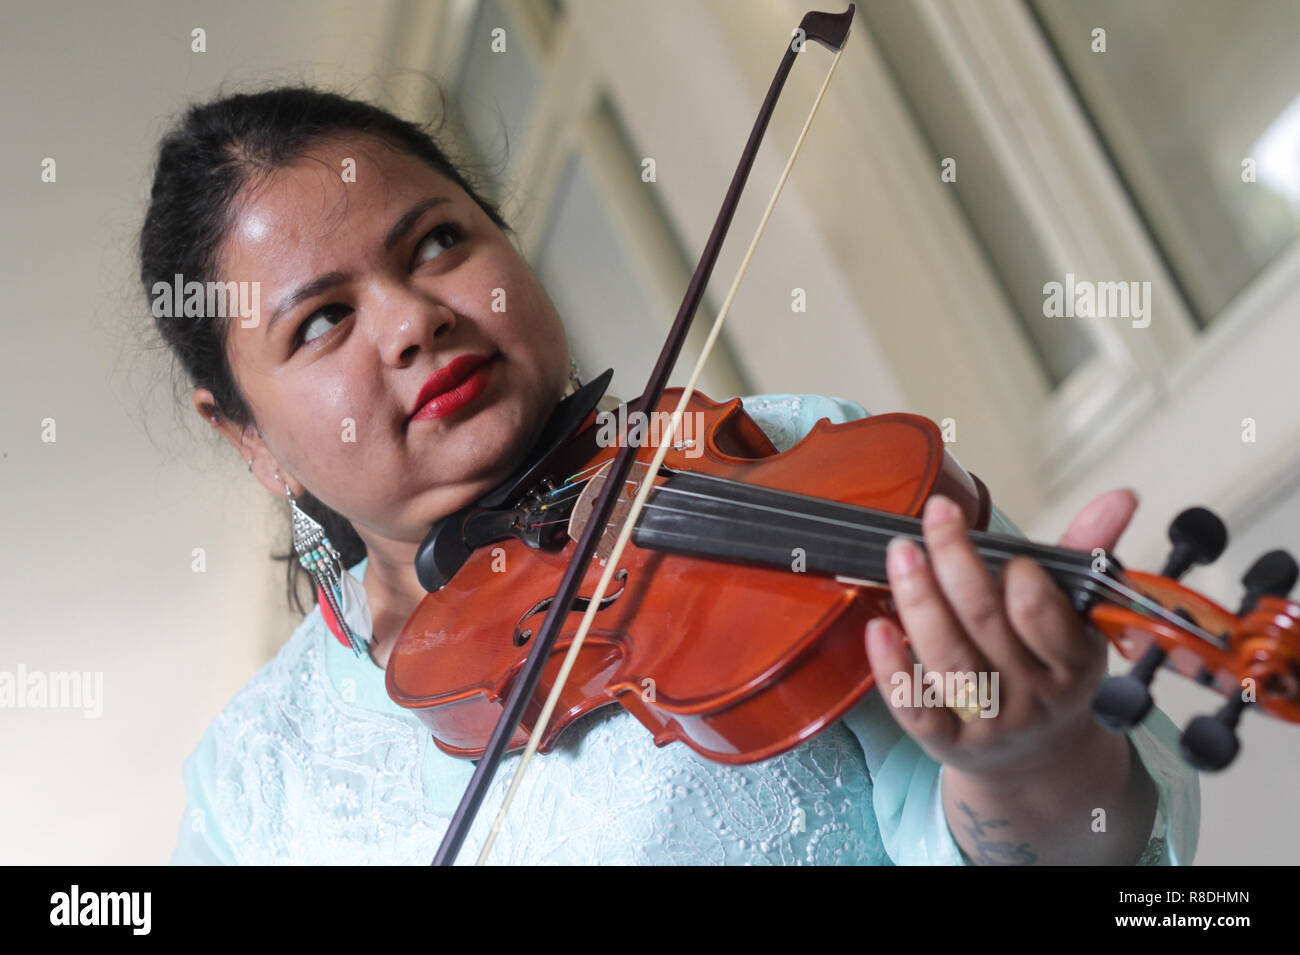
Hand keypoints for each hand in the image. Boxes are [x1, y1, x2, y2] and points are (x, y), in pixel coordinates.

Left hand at [864, 489, 1138, 777]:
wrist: (1037, 759)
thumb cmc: (1051, 670)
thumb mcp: (1080, 618)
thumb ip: (1088, 554)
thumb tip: (1119, 496)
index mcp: (1072, 662)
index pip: (1043, 615)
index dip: (1020, 578)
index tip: (1007, 552)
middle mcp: (1031, 696)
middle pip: (985, 625)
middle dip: (956, 564)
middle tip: (936, 516)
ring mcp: (987, 722)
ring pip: (948, 662)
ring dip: (920, 602)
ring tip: (902, 553)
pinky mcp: (945, 742)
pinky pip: (914, 708)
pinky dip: (893, 669)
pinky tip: (876, 628)